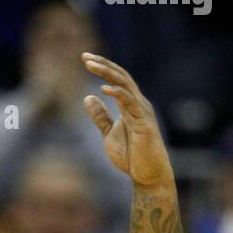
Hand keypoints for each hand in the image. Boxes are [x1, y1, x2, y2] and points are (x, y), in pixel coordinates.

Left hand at [82, 53, 173, 187]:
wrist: (147, 175)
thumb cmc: (131, 155)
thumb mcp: (109, 133)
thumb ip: (100, 116)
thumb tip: (88, 97)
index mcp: (130, 104)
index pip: (117, 79)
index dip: (103, 67)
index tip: (86, 59)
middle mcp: (138, 103)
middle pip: (121, 76)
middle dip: (103, 65)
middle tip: (85, 57)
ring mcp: (142, 111)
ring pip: (125, 84)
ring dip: (107, 73)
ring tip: (90, 66)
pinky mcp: (143, 122)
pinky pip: (131, 103)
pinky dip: (118, 93)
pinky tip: (104, 89)